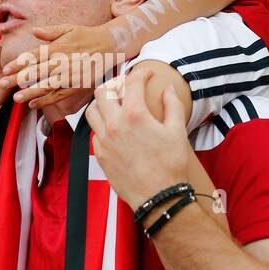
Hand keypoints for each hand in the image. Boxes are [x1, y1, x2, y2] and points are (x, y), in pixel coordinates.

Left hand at [0, 23, 118, 108]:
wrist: (110, 45)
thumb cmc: (87, 36)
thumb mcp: (69, 28)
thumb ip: (51, 32)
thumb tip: (34, 31)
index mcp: (58, 47)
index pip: (34, 56)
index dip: (18, 63)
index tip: (6, 69)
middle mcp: (62, 62)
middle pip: (36, 72)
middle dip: (18, 78)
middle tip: (3, 83)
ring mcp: (70, 75)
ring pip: (46, 85)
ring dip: (30, 92)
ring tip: (16, 98)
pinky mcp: (77, 86)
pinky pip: (59, 95)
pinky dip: (46, 100)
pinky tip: (33, 104)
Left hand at [87, 70, 191, 210]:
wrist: (158, 197)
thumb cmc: (170, 165)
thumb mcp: (177, 131)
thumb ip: (172, 105)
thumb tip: (168, 90)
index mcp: (134, 115)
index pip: (132, 82)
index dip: (141, 72)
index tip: (147, 72)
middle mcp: (114, 125)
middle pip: (103, 91)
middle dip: (116, 84)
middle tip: (128, 88)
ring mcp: (104, 140)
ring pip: (91, 111)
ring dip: (102, 103)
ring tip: (115, 105)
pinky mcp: (100, 155)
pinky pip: (94, 133)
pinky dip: (102, 125)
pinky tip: (115, 129)